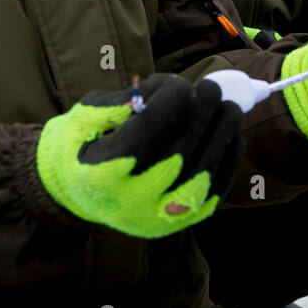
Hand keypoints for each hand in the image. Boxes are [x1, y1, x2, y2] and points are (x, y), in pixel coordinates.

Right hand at [35, 73, 242, 237]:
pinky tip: (231, 135)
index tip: (181, 84)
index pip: (148, 131)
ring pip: (203, 175)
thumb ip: (122, 101)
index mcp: (102, 173)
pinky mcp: (179, 223)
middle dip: (202, 115)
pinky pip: (214, 191)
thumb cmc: (83, 144)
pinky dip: (228, 160)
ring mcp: (158, 218)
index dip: (171, 101)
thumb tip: (168, 87)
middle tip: (211, 88)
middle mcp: (131, 203)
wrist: (75, 191)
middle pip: (181, 153)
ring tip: (229, 108)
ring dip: (223, 136)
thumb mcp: (86, 115)